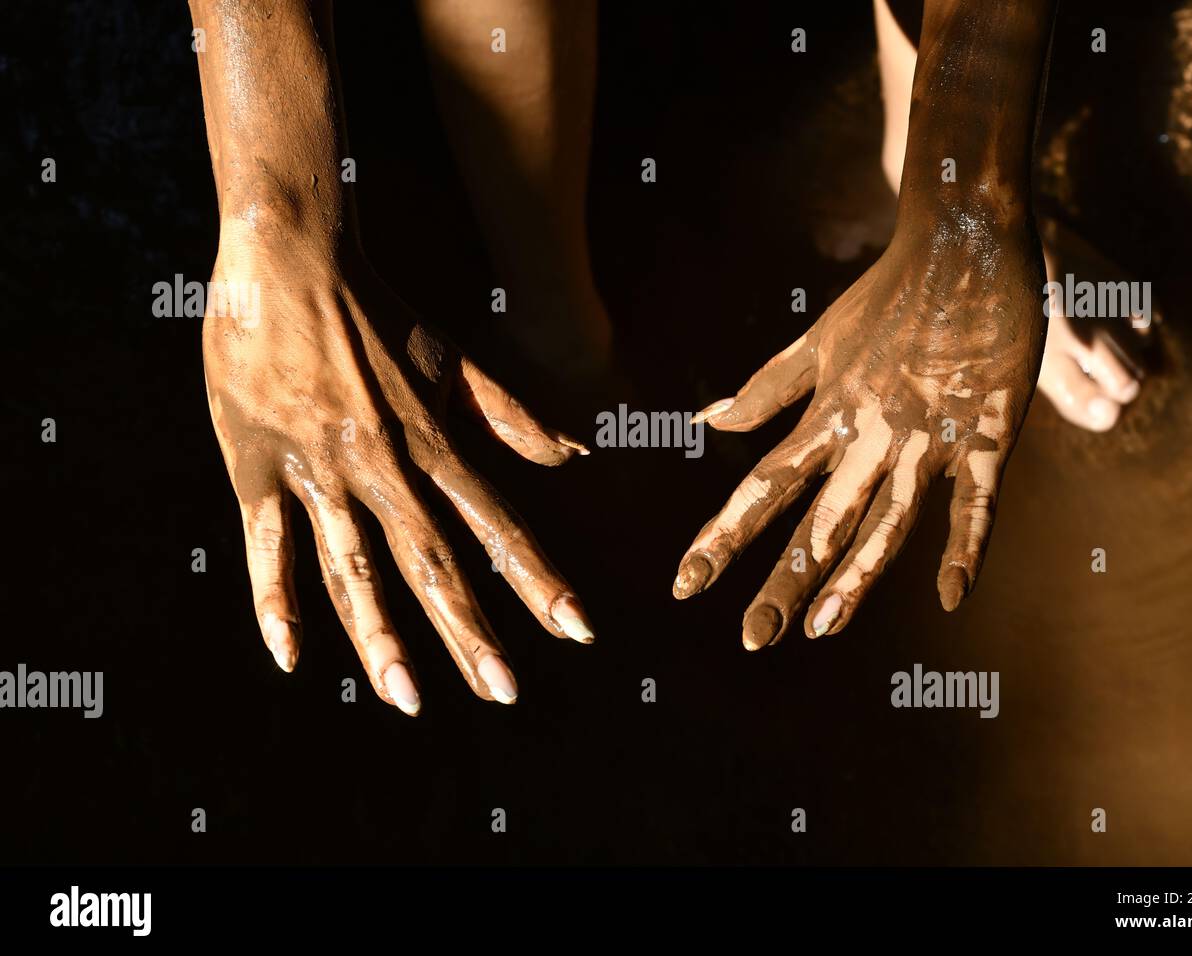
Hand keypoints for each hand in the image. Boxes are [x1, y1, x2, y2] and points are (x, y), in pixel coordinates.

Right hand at [203, 234, 593, 712]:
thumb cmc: (376, 311)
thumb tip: (574, 454)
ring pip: (355, 568)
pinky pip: (269, 547)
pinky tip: (292, 658)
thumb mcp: (453, 359)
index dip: (540, 579)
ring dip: (382, 637)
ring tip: (408, 699)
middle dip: (473, 632)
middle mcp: (385, 466)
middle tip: (505, 692)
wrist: (290, 256)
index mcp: (434, 444)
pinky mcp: (258, 469)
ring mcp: (321, 470)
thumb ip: (511, 416)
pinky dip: (276, 603)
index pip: (499, 525)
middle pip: (435, 562)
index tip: (579, 631)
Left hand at [674, 211, 1045, 647]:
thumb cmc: (888, 292)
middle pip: (817, 520)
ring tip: (820, 629)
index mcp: (826, 415)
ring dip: (854, 579)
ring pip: (886, 523)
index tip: (684, 585)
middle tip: (751, 638)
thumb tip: (704, 422)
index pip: (762, 488)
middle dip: (782, 580)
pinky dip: (964, 548)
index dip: (722, 538)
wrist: (963, 240)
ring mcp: (927, 439)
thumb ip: (765, 390)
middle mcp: (868, 436)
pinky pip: (974, 503)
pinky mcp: (986, 435)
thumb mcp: (816, 341)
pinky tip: (949, 598)